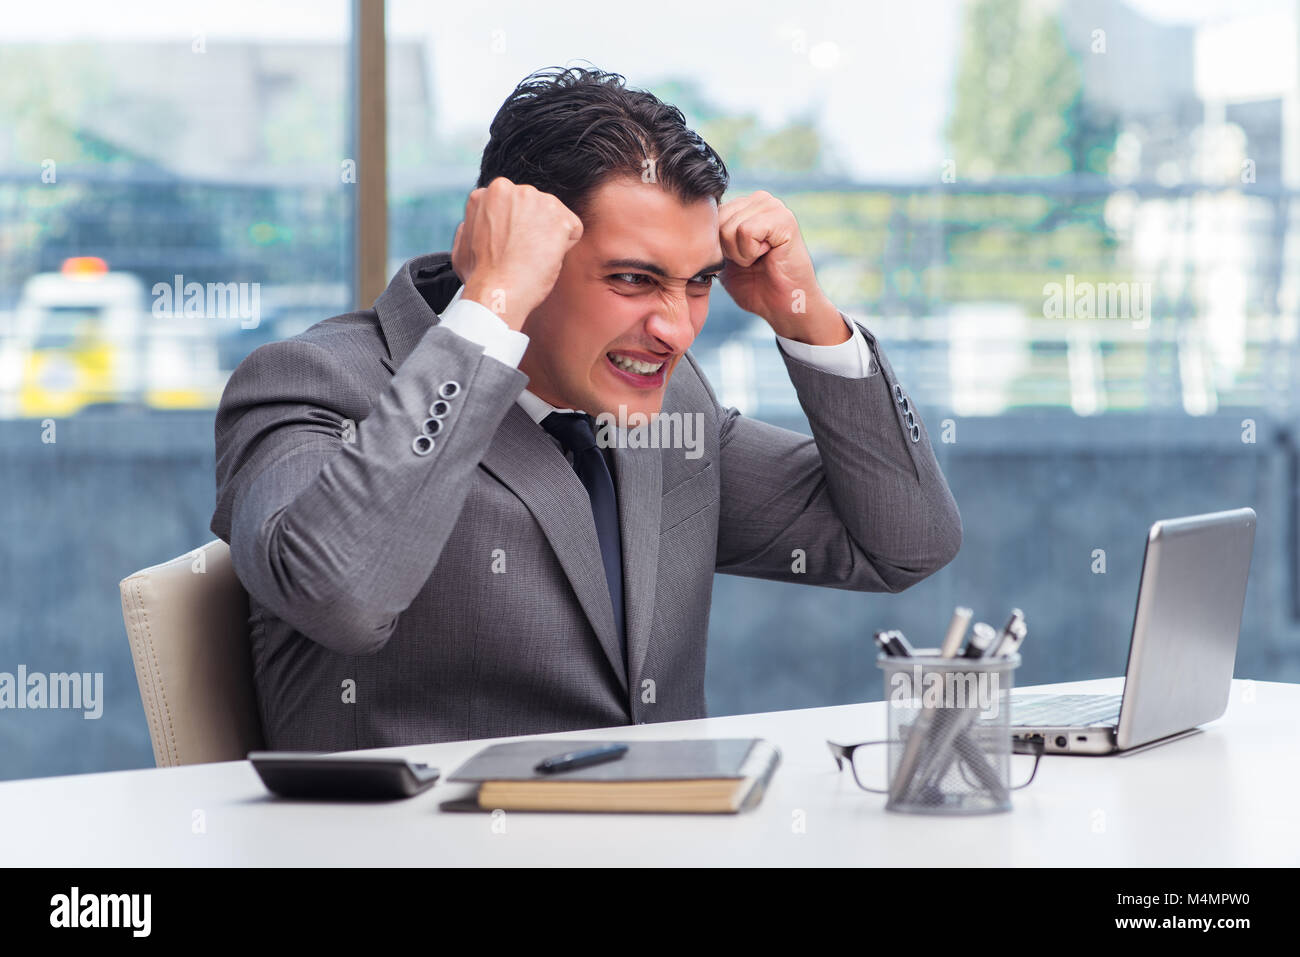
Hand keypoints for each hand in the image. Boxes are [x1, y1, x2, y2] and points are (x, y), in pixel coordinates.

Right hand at [451, 177, 583, 330]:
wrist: (497, 290)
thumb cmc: (479, 276)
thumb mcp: (463, 243)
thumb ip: (473, 226)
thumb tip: (473, 222)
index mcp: (491, 192)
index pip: (516, 206)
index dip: (515, 230)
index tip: (509, 247)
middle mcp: (515, 188)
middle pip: (537, 208)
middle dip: (534, 229)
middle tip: (521, 254)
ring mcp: (539, 200)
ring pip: (555, 217)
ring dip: (549, 238)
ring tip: (531, 257)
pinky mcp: (560, 217)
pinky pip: (573, 230)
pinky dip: (565, 247)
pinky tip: (546, 258)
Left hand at [717, 190, 845, 344]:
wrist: (782, 306)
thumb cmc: (754, 285)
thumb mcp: (723, 258)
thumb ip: (710, 238)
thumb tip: (686, 224)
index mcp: (745, 205)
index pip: (711, 215)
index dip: (717, 245)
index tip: (738, 260)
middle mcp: (759, 200)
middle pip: (718, 220)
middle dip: (728, 250)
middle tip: (751, 261)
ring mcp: (773, 206)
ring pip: (730, 227)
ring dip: (740, 254)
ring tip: (759, 259)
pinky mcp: (784, 219)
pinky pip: (746, 231)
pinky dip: (750, 253)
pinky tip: (767, 256)